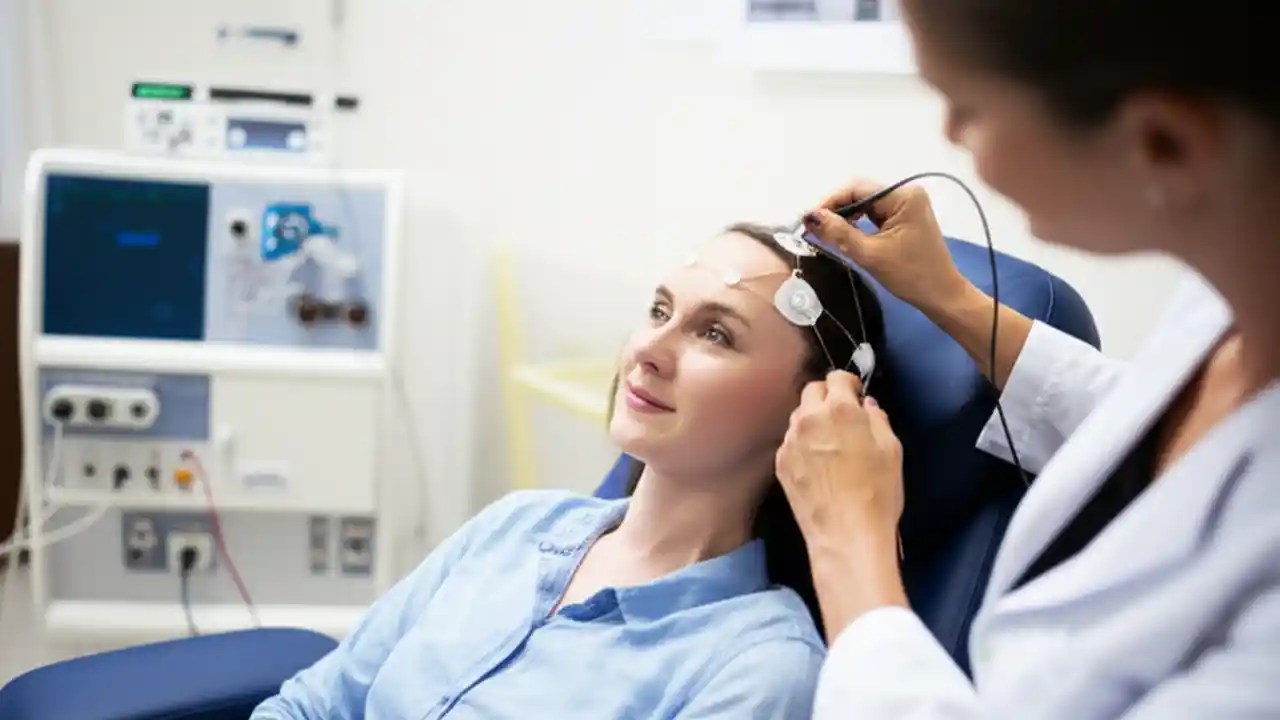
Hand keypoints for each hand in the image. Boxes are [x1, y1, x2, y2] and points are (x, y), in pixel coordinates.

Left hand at [775, 371, 903, 550]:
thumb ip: (877, 419)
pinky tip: (816, 464)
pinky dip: (802, 444)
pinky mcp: (780, 463)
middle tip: (841, 415)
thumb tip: (865, 406)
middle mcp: (809, 418)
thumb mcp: (892, 450)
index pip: (836, 377)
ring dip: (813, 420)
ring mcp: (790, 441)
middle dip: (827, 396)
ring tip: (829, 442)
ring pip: (799, 416)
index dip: (848, 383)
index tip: (855, 395)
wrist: (846, 535)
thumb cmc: (878, 493)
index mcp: (840, 409)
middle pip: (811, 391)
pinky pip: (791, 442)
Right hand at [803, 179, 971, 316]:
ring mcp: (907, 205)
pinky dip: (857, 223)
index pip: (857, 189)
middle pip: (861, 193)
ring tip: (825, 232)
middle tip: (813, 228)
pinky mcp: (904, 217)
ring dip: (845, 217)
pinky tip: (845, 234)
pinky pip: (874, 214)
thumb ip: (839, 234)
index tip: (808, 220)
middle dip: (836, 209)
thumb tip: (809, 217)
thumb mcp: (870, 255)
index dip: (830, 201)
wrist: (941, 296)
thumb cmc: (911, 276)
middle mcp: (906, 193)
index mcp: (904, 196)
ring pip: (865, 204)